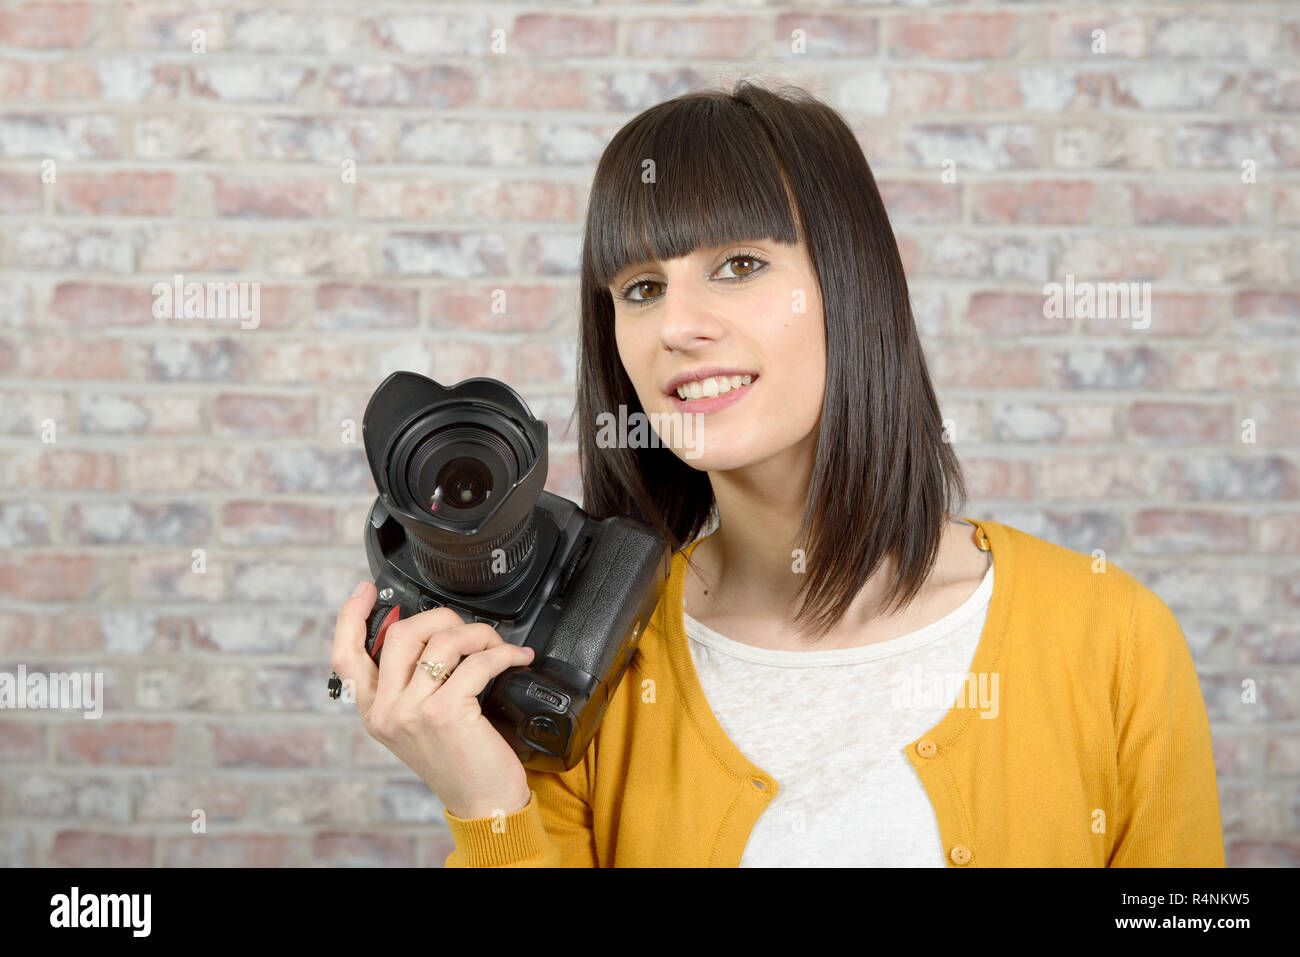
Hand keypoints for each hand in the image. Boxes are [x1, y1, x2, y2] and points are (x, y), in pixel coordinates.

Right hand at [331, 581, 536, 818]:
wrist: (483, 803)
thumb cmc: (459, 761)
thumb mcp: (419, 725)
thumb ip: (410, 686)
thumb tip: (427, 635)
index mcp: (374, 712)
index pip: (345, 657)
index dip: (350, 616)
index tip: (365, 590)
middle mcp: (386, 712)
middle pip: (401, 634)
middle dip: (441, 618)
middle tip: (468, 629)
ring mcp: (413, 712)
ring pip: (443, 642)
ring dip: (479, 634)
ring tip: (498, 646)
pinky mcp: (446, 714)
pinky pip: (477, 662)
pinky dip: (503, 653)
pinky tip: (516, 658)